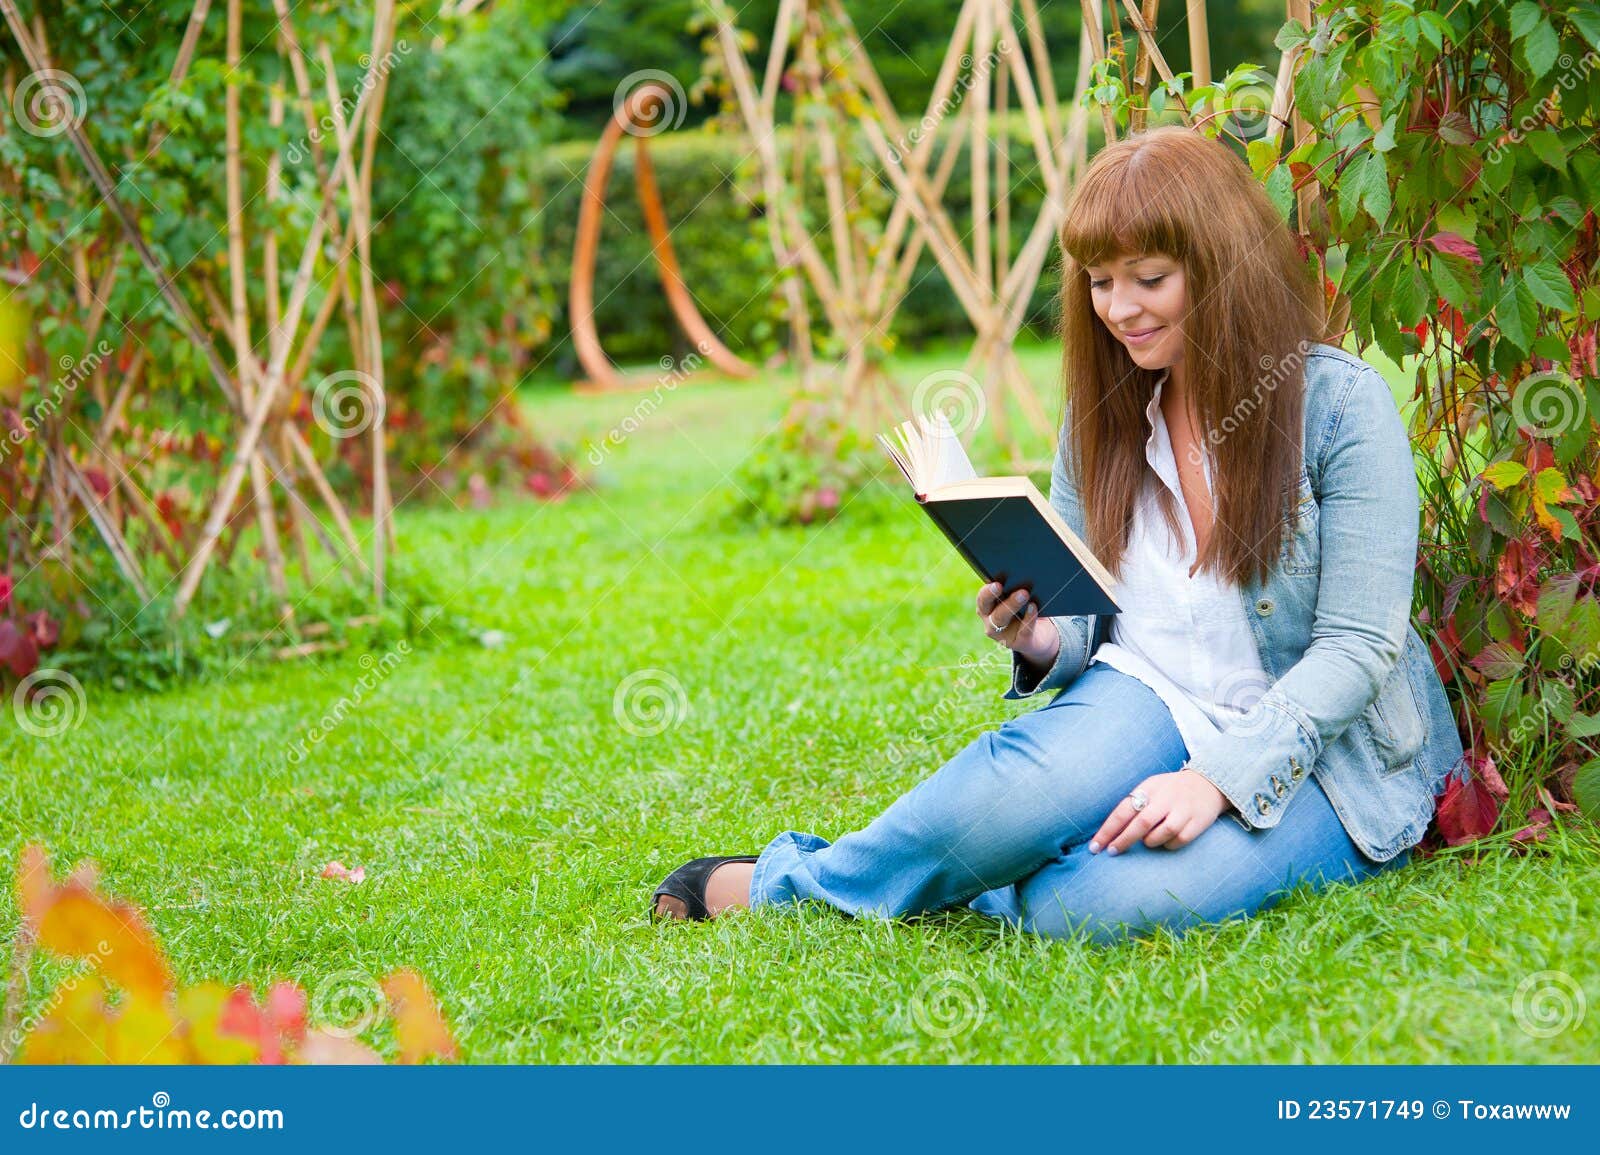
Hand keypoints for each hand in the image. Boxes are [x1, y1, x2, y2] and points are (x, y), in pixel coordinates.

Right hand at [975, 581, 1057, 667]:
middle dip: (993, 596)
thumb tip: (1019, 575)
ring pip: (1001, 619)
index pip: (982, 598)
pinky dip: (1029, 618)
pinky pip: (1023, 630)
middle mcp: (990, 622)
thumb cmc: (1026, 610)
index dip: (986, 591)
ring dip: (1011, 605)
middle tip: (1001, 585)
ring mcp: (1003, 634)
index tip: (995, 582)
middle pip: (987, 608)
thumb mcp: (1017, 598)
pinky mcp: (1020, 643)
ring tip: (1023, 593)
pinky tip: (1034, 607)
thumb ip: (1014, 589)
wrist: (1041, 634)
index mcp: (987, 608)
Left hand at [1089, 769, 1229, 853]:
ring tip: (1148, 841)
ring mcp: (1183, 810)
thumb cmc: (1170, 790)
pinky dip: (1169, 844)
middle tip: (1111, 852)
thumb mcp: (1151, 788)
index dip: (1108, 829)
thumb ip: (1133, 805)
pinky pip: (1179, 840)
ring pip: (1161, 833)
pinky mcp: (1198, 821)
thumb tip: (1110, 831)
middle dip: (1123, 840)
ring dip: (1149, 841)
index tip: (1095, 846)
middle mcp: (1166, 798)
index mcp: (1150, 788)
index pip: (1124, 810)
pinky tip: (1166, 841)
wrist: (1208, 783)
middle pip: (1141, 823)